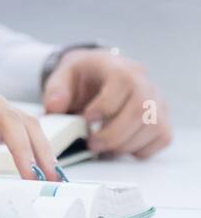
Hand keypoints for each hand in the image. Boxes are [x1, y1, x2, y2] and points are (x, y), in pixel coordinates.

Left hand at [42, 48, 171, 157]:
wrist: (100, 73)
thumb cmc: (83, 76)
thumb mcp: (63, 76)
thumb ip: (55, 90)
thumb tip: (54, 107)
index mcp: (119, 67)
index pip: (123, 83)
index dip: (105, 106)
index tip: (86, 119)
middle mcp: (144, 82)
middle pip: (140, 110)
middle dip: (114, 134)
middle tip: (92, 144)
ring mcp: (158, 101)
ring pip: (154, 127)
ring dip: (126, 144)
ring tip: (102, 147)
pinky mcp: (163, 118)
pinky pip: (162, 138)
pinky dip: (141, 149)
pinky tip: (120, 146)